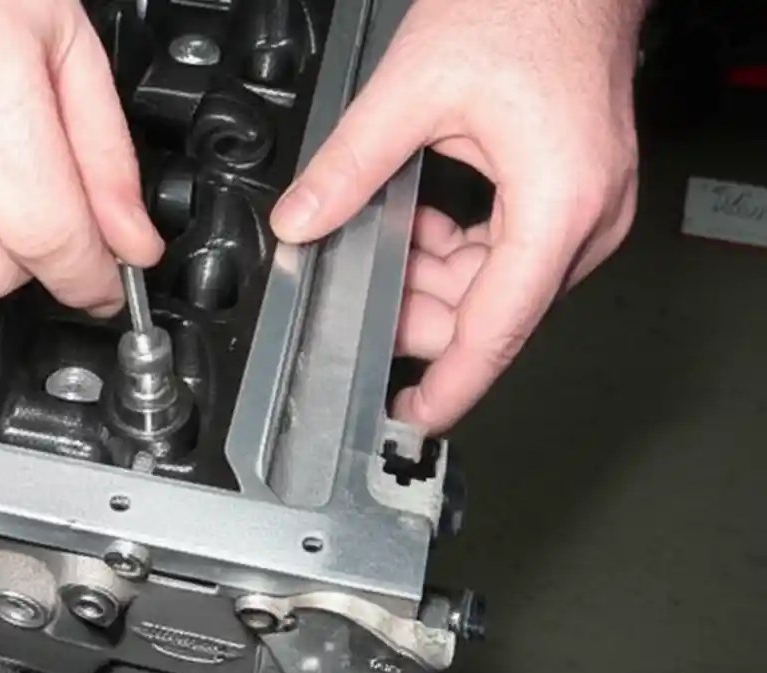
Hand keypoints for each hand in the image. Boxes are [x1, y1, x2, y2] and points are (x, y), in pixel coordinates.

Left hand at [269, 0, 645, 432]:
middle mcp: (586, 218)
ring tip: (382, 244)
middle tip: (359, 294)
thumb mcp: (413, 88)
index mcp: (557, 205)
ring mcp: (588, 209)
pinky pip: (509, 249)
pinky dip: (457, 247)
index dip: (451, 383)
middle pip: (492, 309)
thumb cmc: (523, 7)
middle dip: (419, 311)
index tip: (415, 415)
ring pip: (497, 283)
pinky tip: (418, 220)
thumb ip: (348, 165)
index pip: (497, 329)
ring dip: (433, 276)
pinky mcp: (574, 194)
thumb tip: (301, 220)